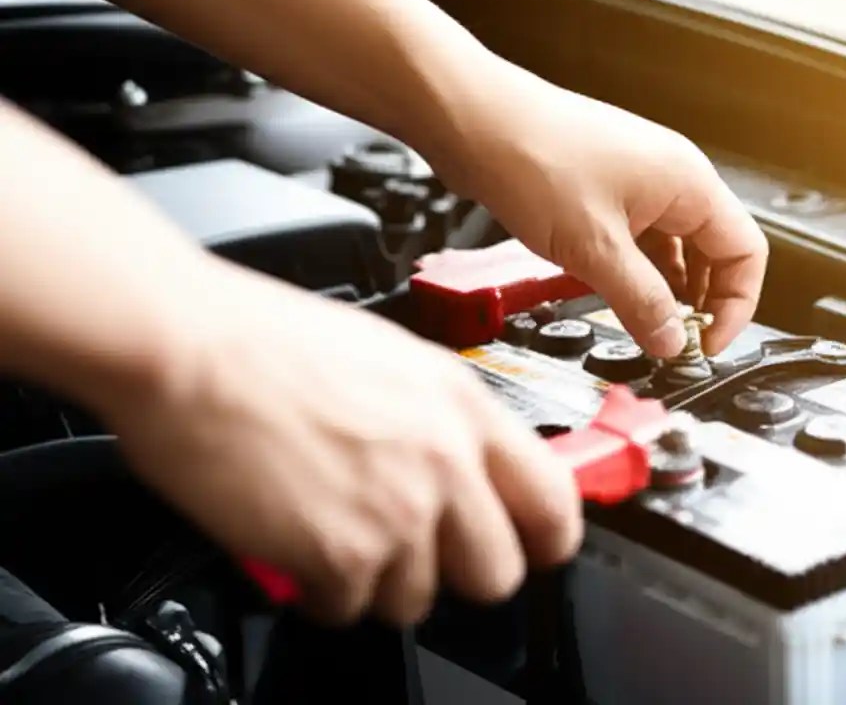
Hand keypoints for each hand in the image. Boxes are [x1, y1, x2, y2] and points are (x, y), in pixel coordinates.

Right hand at [102, 261, 581, 625]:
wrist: (187, 347)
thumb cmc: (267, 341)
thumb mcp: (392, 360)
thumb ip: (439, 419)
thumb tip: (462, 465)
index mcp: (464, 406)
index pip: (552, 500)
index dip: (545, 538)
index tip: (530, 547)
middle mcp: (446, 462)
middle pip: (497, 573)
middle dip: (453, 574)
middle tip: (413, 554)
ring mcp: (399, 513)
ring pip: (418, 600)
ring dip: (376, 581)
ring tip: (333, 537)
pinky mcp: (342, 555)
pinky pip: (349, 608)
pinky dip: (319, 591)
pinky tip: (294, 548)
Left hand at [429, 62, 767, 357]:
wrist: (474, 121)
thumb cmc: (533, 158)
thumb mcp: (594, 250)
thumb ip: (641, 303)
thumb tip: (672, 342)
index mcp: (689, 183)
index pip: (746, 253)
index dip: (737, 306)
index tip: (707, 345)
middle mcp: (673, 179)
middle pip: (715, 253)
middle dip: (702, 302)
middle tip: (676, 342)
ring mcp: (641, 183)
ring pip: (675, 250)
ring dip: (666, 291)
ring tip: (644, 325)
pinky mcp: (608, 191)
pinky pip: (642, 240)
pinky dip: (637, 273)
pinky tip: (616, 296)